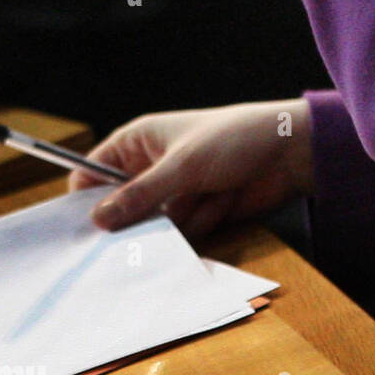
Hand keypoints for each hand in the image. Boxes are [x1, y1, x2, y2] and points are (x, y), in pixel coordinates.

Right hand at [67, 99, 314, 237]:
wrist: (288, 153)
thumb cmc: (233, 140)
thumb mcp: (183, 166)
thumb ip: (140, 195)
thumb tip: (97, 220)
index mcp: (140, 141)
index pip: (94, 172)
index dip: (86, 199)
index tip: (86, 228)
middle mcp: (152, 166)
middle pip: (122, 207)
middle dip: (136, 219)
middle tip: (149, 221)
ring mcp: (176, 191)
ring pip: (153, 225)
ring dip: (180, 218)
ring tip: (208, 193)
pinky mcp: (198, 212)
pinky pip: (181, 233)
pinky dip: (201, 222)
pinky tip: (224, 201)